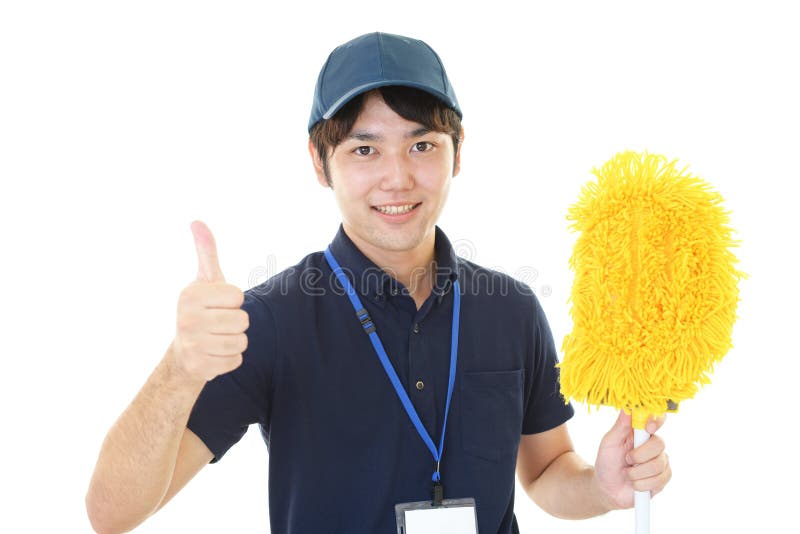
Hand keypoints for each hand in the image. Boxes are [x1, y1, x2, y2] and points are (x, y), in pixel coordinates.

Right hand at [168, 220, 248, 382]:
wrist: (183, 352)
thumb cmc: (202, 310)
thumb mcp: (205, 281)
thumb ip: (206, 252)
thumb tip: (197, 221)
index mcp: (190, 295)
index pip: (238, 296)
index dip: (233, 301)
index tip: (218, 304)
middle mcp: (187, 319)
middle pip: (243, 320)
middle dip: (236, 322)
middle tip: (218, 324)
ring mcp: (192, 345)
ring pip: (242, 341)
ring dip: (235, 341)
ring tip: (218, 338)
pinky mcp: (199, 367)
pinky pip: (236, 360)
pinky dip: (230, 358)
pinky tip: (215, 354)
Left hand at [594, 410, 671, 509]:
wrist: (608, 489)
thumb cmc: (607, 462)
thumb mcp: (609, 443)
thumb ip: (620, 426)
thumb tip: (627, 407)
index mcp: (640, 432)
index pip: (657, 419)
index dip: (656, 420)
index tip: (648, 427)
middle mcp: (653, 444)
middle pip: (659, 443)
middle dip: (639, 455)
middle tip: (626, 459)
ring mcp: (660, 461)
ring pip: (659, 464)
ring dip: (637, 473)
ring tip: (627, 473)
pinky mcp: (663, 478)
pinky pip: (660, 480)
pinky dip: (642, 484)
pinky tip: (634, 483)